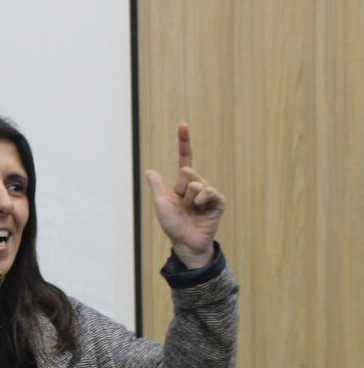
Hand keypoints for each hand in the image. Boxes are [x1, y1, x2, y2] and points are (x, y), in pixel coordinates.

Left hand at [145, 123, 226, 268]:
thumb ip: (157, 187)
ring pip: (198, 184)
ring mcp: (208, 194)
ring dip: (191, 198)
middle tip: (183, 204)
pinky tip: (201, 209)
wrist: (185, 242)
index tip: (183, 125)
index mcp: (182, 185)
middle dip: (182, 189)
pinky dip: (202, 200)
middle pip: (188, 173)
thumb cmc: (172, 225)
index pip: (185, 158)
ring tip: (191, 210)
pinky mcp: (218, 202)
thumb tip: (149, 171)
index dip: (184, 142)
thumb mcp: (160, 204)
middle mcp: (196, 186)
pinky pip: (210, 192)